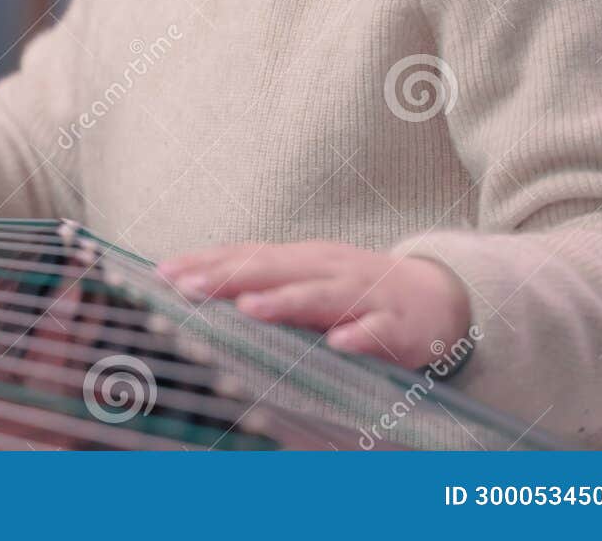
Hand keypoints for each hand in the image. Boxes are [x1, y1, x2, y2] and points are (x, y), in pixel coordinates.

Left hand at [156, 239, 472, 371]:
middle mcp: (326, 270)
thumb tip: (197, 291)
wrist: (438, 297)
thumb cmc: (356, 292)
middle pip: (274, 270)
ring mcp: (363, 295)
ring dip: (285, 302)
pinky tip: (340, 346)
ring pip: (321, 297)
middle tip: (188, 287)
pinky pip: (377, 331)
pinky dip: (359, 337)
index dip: (205, 262)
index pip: (245, 256)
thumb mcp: (307, 279)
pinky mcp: (398, 326)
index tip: (162, 273)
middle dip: (228, 278)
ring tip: (250, 308)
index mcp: (301, 260)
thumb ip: (261, 286)